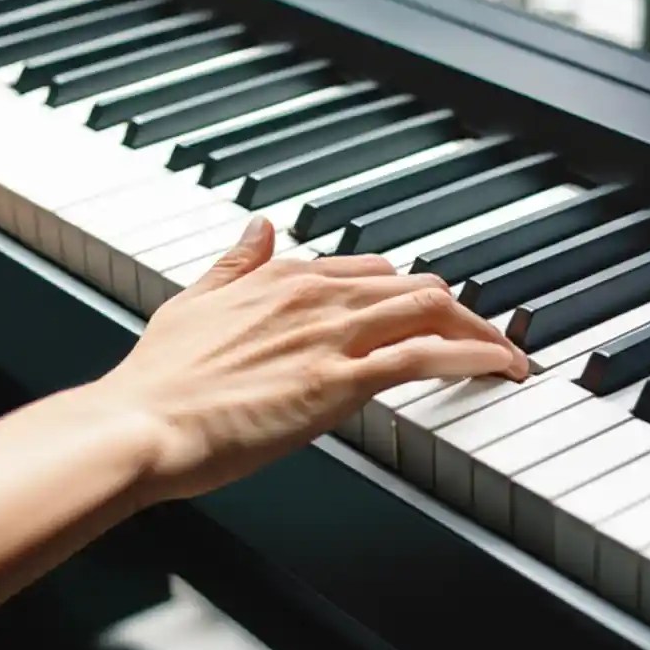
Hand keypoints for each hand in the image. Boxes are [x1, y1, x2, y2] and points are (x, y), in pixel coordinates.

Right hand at [96, 217, 529, 502]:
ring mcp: (330, 335)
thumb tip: (259, 226)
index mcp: (281, 278)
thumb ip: (234, 264)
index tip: (424, 314)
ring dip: (480, 329)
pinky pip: (427, 356)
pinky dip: (475, 356)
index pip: (366, 269)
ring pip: (431, 309)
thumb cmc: (159, 379)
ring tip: (507, 354)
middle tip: (480, 338)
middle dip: (455, 309)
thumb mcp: (192, 302)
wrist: (142, 424)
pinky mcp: (340, 380)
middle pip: (411, 284)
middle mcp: (314, 295)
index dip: (403, 292)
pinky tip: (502, 368)